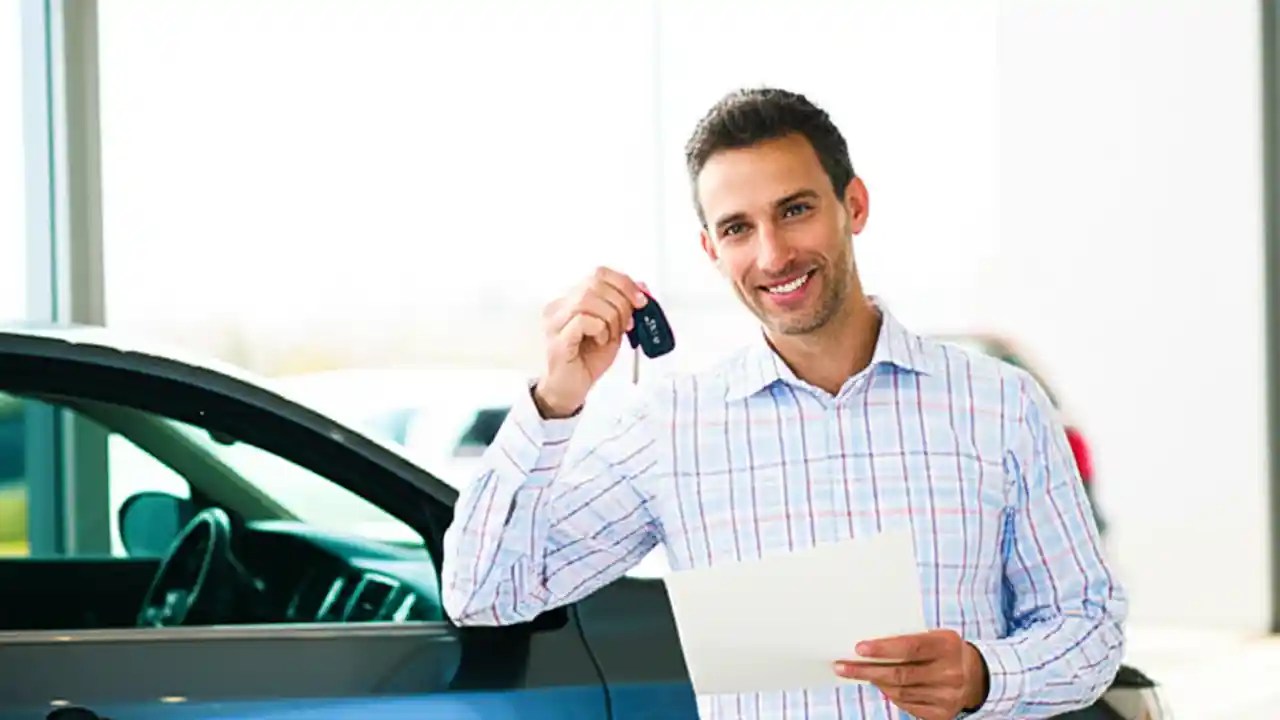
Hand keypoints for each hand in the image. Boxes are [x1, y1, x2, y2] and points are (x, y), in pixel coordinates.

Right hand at [533, 266, 649, 417]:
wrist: (571, 390)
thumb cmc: (586, 361)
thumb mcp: (613, 329)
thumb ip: (624, 308)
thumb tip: (641, 287)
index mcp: (571, 300)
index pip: (598, 273)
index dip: (624, 283)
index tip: (640, 300)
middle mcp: (559, 307)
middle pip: (595, 283)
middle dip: (621, 302)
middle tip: (627, 323)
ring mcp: (555, 323)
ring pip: (588, 299)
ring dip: (611, 318)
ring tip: (611, 335)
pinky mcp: (558, 340)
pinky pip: (583, 320)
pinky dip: (600, 329)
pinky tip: (600, 342)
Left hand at [833, 629, 987, 719]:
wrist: (975, 675)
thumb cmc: (942, 649)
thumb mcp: (933, 636)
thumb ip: (908, 639)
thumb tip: (868, 646)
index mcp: (948, 645)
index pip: (911, 647)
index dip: (883, 649)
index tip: (859, 648)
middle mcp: (950, 672)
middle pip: (900, 674)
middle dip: (866, 670)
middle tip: (841, 666)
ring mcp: (948, 696)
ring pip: (899, 691)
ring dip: (875, 682)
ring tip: (857, 672)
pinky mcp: (942, 714)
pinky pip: (906, 705)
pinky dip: (890, 695)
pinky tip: (881, 685)